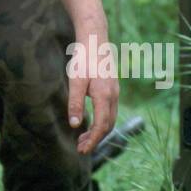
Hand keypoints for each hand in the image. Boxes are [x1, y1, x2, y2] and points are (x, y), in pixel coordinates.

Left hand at [67, 22, 118, 154]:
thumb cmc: (84, 58)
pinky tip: (90, 121)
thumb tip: (75, 125)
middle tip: (80, 147)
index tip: (82, 150)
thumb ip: (75, 102)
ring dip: (98, 131)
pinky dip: (102, 121)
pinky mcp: (112, 88)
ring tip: (83, 138)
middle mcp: (113, 96)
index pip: (101, 126)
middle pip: (108, 125)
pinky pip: (110, 111)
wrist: (95, 39)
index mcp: (104, 96)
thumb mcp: (76, 80)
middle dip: (95, 139)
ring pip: (110, 119)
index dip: (93, 140)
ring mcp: (115, 92)